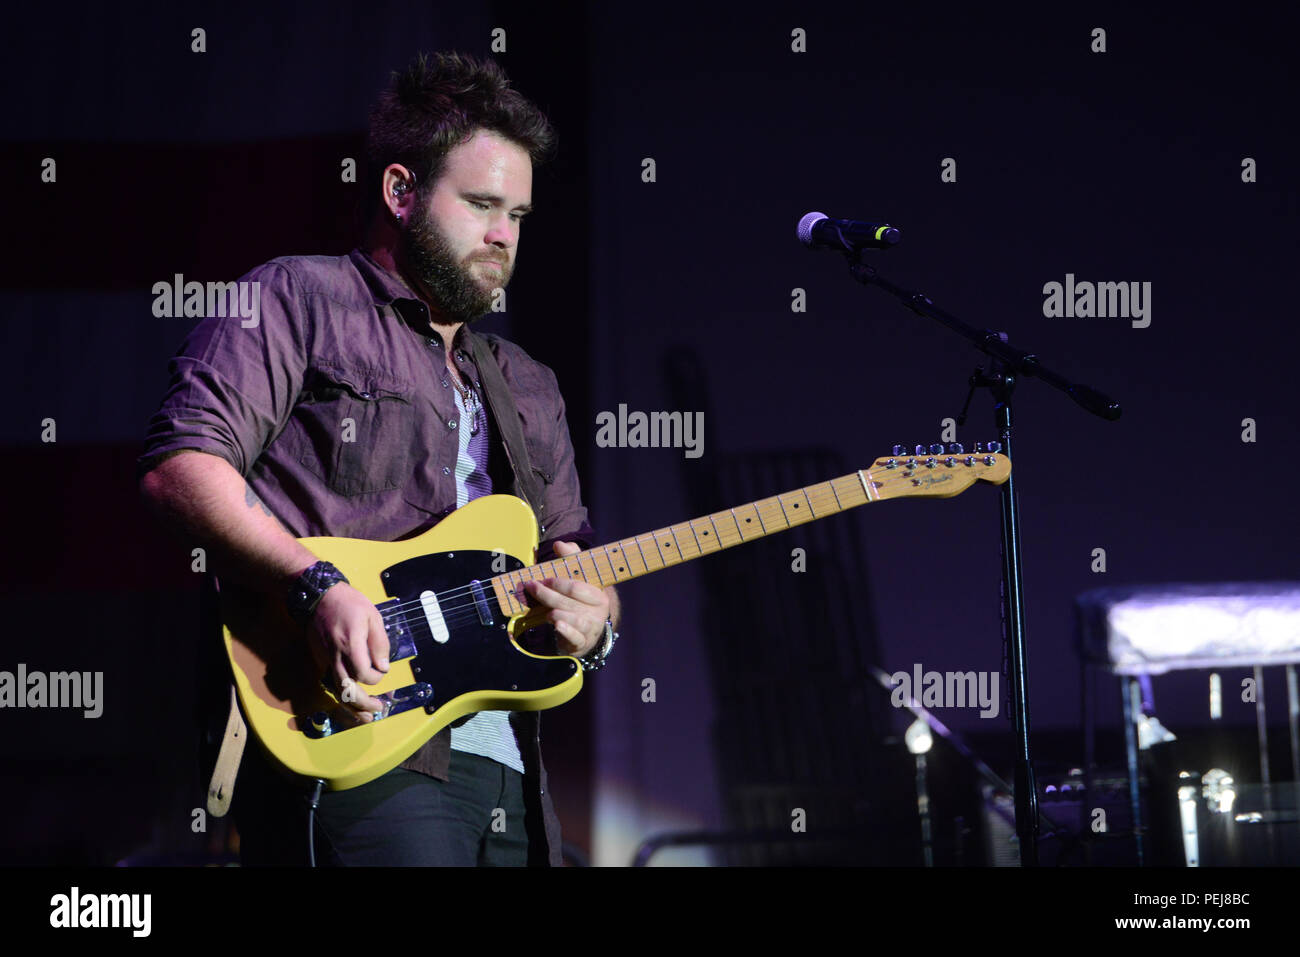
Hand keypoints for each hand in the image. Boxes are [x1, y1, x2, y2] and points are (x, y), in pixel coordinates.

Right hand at [304, 582, 390, 720]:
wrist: (317, 597)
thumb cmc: (348, 603)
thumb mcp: (372, 616)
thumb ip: (379, 643)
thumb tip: (383, 667)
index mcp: (350, 644)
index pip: (363, 674)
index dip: (376, 678)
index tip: (382, 671)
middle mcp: (335, 656)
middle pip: (347, 690)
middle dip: (363, 704)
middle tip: (378, 708)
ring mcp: (326, 660)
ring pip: (336, 691)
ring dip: (351, 707)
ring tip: (365, 716)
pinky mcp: (321, 660)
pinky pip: (331, 683)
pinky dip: (342, 696)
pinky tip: (351, 702)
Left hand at [522, 541, 611, 657]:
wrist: (587, 631)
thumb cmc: (580, 601)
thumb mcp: (578, 578)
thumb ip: (571, 559)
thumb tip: (559, 544)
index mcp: (598, 594)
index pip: (578, 586)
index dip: (559, 582)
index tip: (543, 578)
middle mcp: (598, 612)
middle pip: (569, 601)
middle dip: (548, 594)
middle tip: (531, 587)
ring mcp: (591, 628)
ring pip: (572, 618)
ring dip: (555, 611)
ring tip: (544, 609)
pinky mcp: (582, 642)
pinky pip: (575, 637)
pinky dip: (566, 630)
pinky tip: (557, 624)